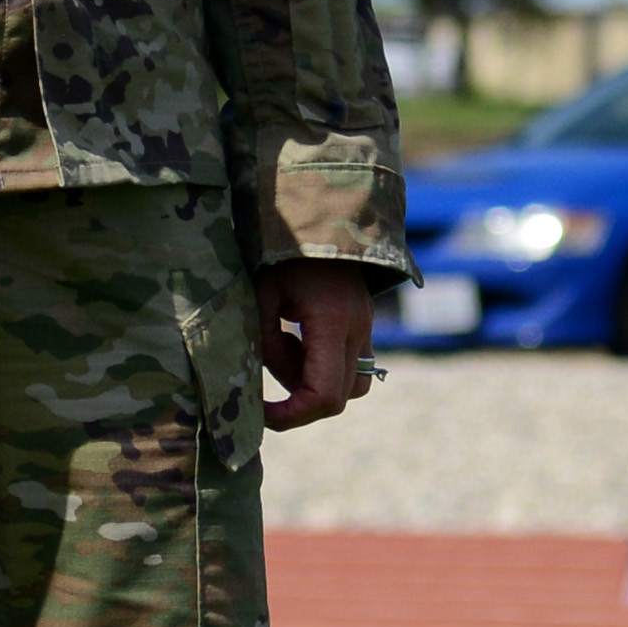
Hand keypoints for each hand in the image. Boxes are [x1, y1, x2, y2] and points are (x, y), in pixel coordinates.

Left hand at [259, 264, 380, 431]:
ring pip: (352, 384)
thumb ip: (267, 343)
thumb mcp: (261, 294)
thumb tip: (278, 384)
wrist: (319, 211)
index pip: (324, 395)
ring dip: (316, 386)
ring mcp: (365, 325)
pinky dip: (324, 368)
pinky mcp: (362, 322)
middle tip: (263, 395)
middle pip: (339, 397)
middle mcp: (358, 329)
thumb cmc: (281, 248)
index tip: (262, 413)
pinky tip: (294, 344)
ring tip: (281, 358)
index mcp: (333, 321)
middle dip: (300, 405)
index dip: (292, 415)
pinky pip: (351, 363)